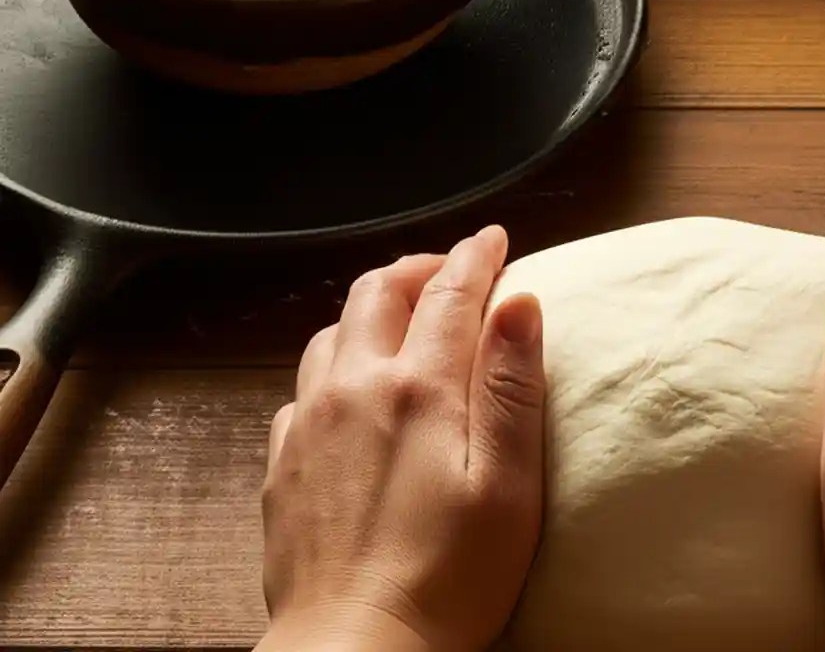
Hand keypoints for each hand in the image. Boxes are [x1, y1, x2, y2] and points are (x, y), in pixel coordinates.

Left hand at [256, 226, 545, 651]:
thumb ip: (513, 387)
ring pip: (331, 332)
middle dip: (419, 269)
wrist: (355, 648)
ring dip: (371, 309)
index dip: (476, 258)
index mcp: (418, 389)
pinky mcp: (283, 463)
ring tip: (401, 318)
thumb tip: (518, 303)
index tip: (496, 238)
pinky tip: (350, 389)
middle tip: (451, 270)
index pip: (450, 294)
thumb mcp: (507, 485)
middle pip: (378, 294)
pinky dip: (333, 363)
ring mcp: (309, 424)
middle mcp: (354, 389)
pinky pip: (303, 386)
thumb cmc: (449, 577)